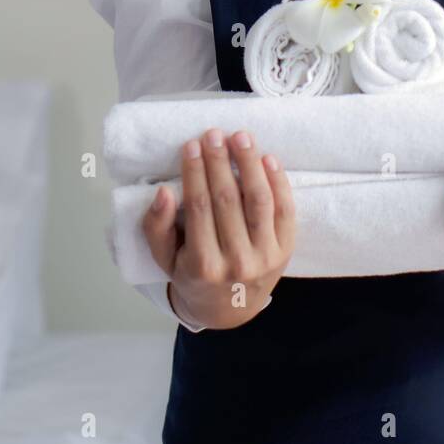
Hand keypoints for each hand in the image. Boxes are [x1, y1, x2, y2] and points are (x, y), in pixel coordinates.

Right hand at [142, 128, 295, 329]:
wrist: (231, 309)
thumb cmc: (192, 276)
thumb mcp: (165, 259)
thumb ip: (156, 228)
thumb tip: (163, 193)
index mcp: (203, 266)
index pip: (199, 208)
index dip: (195, 173)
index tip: (192, 145)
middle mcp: (238, 263)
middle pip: (228, 201)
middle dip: (220, 163)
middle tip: (214, 134)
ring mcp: (266, 256)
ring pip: (259, 201)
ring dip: (250, 164)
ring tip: (241, 137)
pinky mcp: (286, 248)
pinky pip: (284, 209)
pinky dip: (278, 181)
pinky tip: (267, 157)